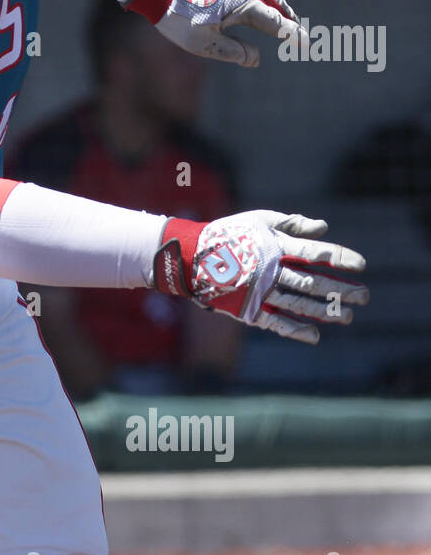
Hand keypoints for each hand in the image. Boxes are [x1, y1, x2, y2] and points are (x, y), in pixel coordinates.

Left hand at [117, 0, 307, 67]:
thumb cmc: (178, 17)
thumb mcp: (204, 43)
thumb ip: (233, 52)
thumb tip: (254, 60)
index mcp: (243, 5)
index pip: (275, 23)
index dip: (293, 34)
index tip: (307, 44)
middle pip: (274, 2)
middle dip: (287, 17)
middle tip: (297, 31)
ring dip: (274, 4)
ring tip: (280, 16)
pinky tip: (252, 3)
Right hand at [152, 210, 368, 344]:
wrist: (189, 257)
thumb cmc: (228, 233)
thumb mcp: (259, 219)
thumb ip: (291, 223)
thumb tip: (323, 227)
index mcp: (274, 246)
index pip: (315, 253)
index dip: (340, 258)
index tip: (361, 265)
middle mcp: (270, 271)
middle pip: (313, 282)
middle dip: (341, 289)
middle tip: (364, 296)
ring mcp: (258, 292)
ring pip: (299, 304)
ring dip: (325, 312)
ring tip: (347, 317)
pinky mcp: (247, 309)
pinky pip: (275, 322)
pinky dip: (296, 330)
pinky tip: (316, 335)